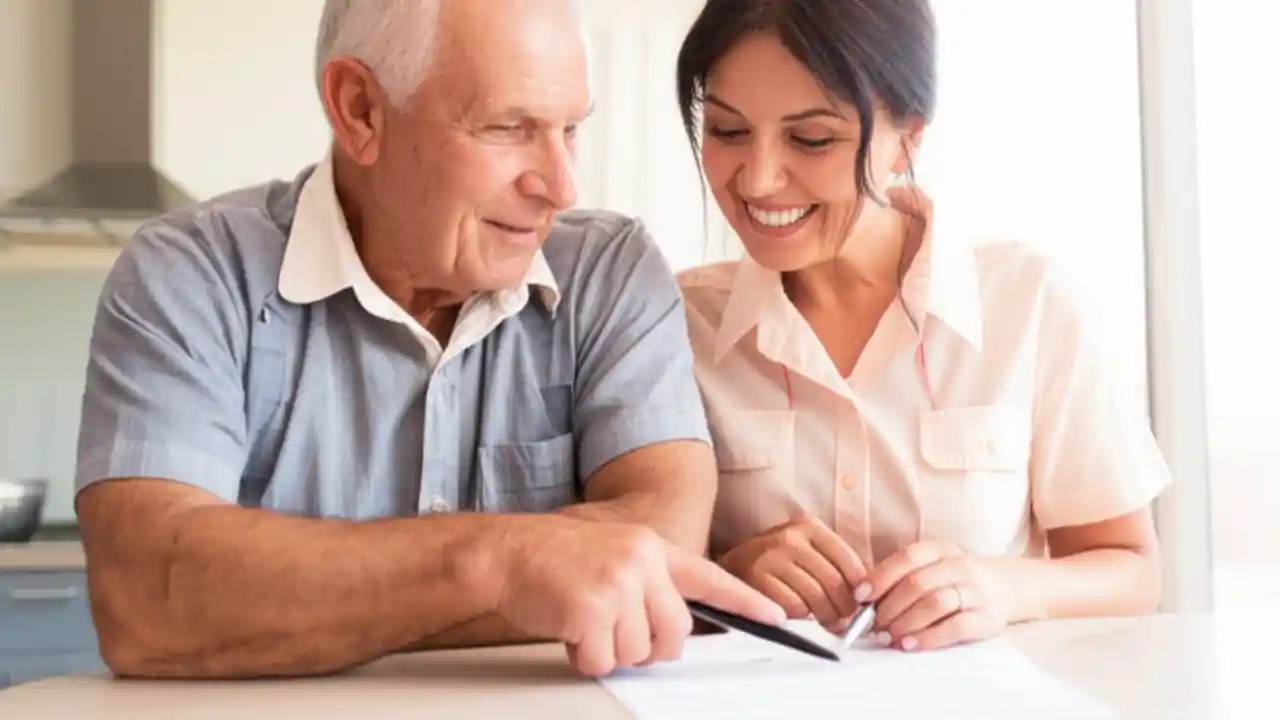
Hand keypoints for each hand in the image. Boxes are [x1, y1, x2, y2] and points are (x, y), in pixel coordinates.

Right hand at [491, 517, 784, 676]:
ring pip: (638, 651)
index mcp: (649, 548)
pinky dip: (584, 656)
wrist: (505, 553)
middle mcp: (642, 561)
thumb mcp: (609, 556)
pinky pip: (603, 659)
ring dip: (607, 650)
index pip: (709, 578)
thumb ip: (644, 584)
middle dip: (647, 647)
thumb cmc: (551, 560)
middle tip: (613, 634)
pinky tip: (567, 628)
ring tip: (581, 620)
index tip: (777, 617)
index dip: (746, 601)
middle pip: (674, 633)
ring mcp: (619, 582)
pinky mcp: (594, 606)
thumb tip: (668, 631)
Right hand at [719, 515, 867, 626]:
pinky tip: (795, 614)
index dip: (859, 590)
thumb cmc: (775, 564)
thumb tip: (865, 597)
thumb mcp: (806, 551)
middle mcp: (790, 537)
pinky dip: (799, 616)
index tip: (860, 605)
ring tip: (824, 622)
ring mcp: (771, 557)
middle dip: (844, 610)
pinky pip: (792, 607)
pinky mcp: (756, 579)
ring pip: (815, 597)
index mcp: (808, 526)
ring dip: (824, 617)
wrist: (727, 568)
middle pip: (834, 582)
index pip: (850, 561)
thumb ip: (835, 565)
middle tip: (843, 622)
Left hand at [856, 541, 1011, 651]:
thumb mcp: (932, 568)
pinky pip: (956, 627)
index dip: (881, 577)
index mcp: (940, 550)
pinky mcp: (986, 618)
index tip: (860, 596)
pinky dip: (929, 637)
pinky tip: (909, 644)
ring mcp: (975, 592)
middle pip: (918, 583)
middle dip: (889, 607)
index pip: (908, 558)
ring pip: (935, 603)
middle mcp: (959, 566)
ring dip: (905, 622)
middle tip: (872, 625)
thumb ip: (902, 578)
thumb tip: (863, 601)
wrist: (1006, 588)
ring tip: (887, 636)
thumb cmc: (954, 580)